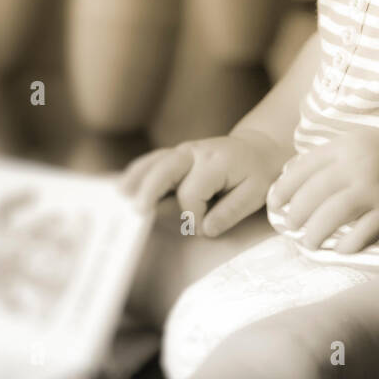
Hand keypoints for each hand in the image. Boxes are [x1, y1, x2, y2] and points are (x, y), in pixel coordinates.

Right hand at [118, 129, 287, 236]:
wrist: (258, 149)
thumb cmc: (258, 173)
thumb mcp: (256, 193)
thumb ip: (231, 211)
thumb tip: (205, 229)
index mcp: (215, 162)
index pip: (192, 193)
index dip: (194, 216)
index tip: (204, 228)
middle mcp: (194, 152)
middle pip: (165, 169)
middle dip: (150, 190)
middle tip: (139, 212)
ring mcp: (183, 151)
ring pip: (154, 162)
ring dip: (137, 178)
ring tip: (121, 195)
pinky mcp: (176, 155)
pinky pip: (153, 160)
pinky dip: (138, 171)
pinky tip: (124, 185)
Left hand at [266, 129, 378, 253]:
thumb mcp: (359, 144)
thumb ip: (328, 157)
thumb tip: (287, 176)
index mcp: (348, 145)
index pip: (303, 168)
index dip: (283, 190)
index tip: (275, 205)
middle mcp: (360, 165)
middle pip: (313, 194)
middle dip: (295, 215)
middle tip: (290, 227)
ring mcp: (378, 190)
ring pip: (332, 216)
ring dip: (314, 234)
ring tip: (309, 243)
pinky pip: (361, 235)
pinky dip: (346, 246)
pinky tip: (340, 249)